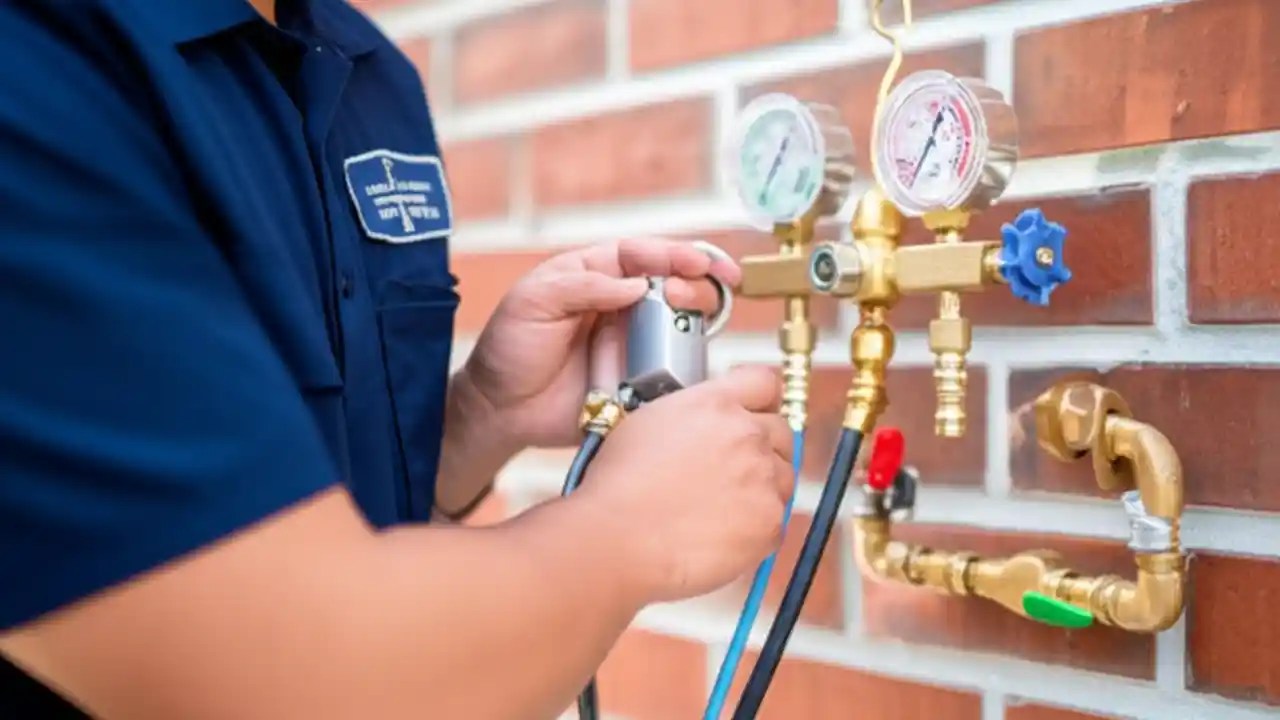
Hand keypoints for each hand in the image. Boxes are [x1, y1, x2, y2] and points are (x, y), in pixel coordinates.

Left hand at [460, 239, 739, 449]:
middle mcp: (623, 306)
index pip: (643, 255)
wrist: (501, 410)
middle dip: (694, 282)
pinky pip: (675, 367)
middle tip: (689, 294)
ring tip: (692, 318)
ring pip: (683, 322)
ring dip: (698, 315)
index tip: (699, 262)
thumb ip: (583, 285)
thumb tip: (637, 285)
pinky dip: (692, 361)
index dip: (675, 253)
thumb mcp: (533, 301)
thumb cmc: (509, 348)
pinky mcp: (640, 380)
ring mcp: (634, 343)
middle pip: (675, 283)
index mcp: (596, 275)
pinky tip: (694, 359)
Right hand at [575, 366, 793, 602]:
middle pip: (781, 431)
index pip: (764, 382)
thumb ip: (691, 412)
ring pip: (784, 477)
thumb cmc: (618, 487)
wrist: (617, 539)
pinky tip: (720, 533)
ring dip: (762, 488)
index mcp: (714, 404)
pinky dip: (755, 528)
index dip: (759, 400)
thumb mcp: (647, 421)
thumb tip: (704, 424)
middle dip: (761, 448)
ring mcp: (763, 479)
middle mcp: (745, 434)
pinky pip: (775, 520)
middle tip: (731, 470)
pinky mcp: (768, 523)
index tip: (754, 413)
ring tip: (720, 507)